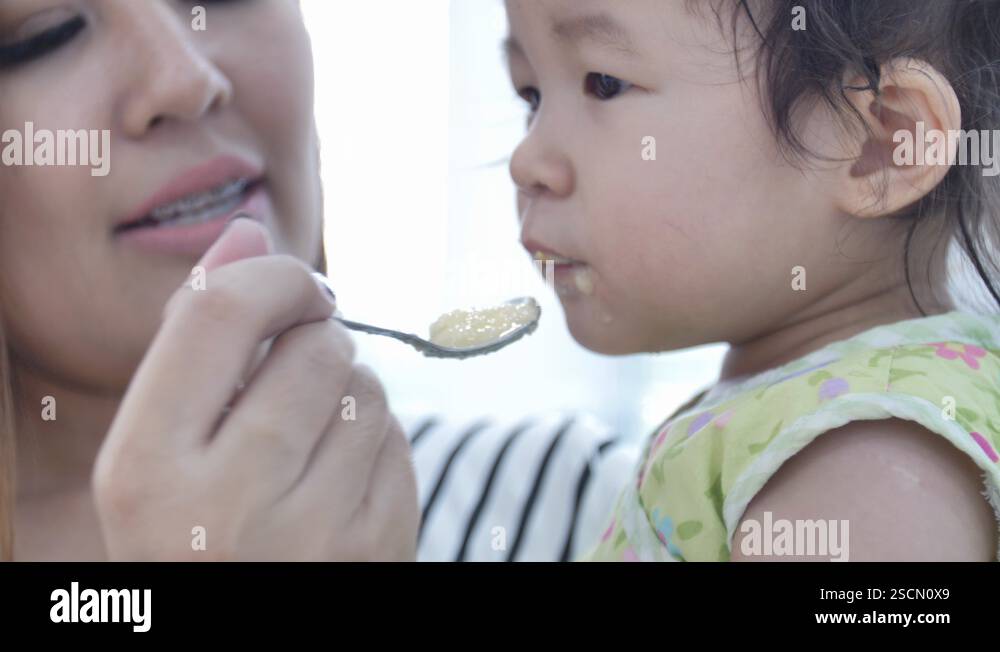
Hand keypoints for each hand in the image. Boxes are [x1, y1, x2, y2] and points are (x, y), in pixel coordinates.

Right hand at [93, 218, 418, 559]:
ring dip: (350, 392)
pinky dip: (378, 441)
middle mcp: (226, 510)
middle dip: (317, 342)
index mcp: (146, 472)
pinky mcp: (378, 553)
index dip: (274, 276)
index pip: (222, 313)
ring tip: (311, 438)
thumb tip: (248, 232)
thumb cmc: (195, 526)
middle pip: (316, 347)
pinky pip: (401, 441)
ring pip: (370, 390)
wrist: (241, 635)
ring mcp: (312, 539)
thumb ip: (194, 341)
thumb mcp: (160, 448)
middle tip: (295, 380)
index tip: (298, 287)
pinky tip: (342, 478)